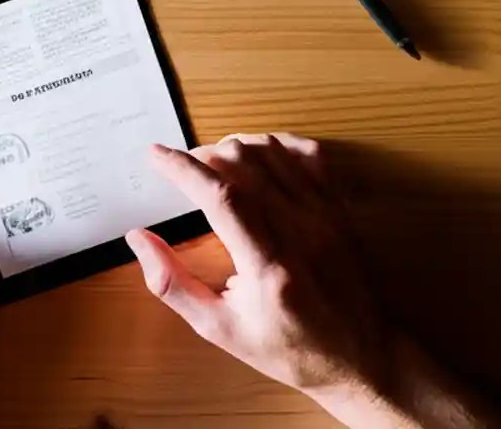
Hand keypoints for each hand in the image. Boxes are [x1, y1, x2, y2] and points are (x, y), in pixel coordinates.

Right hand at [127, 134, 500, 427]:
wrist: (361, 357)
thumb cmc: (290, 348)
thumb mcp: (219, 329)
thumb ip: (172, 283)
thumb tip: (139, 240)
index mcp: (268, 266)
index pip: (221, 196)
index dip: (182, 168)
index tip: (157, 155)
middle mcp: (301, 232)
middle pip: (244, 163)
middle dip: (203, 156)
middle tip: (184, 171)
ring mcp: (325, 216)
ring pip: (272, 150)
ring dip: (235, 147)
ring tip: (215, 165)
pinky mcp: (340, 209)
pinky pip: (308, 153)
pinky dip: (276, 144)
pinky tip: (259, 157)